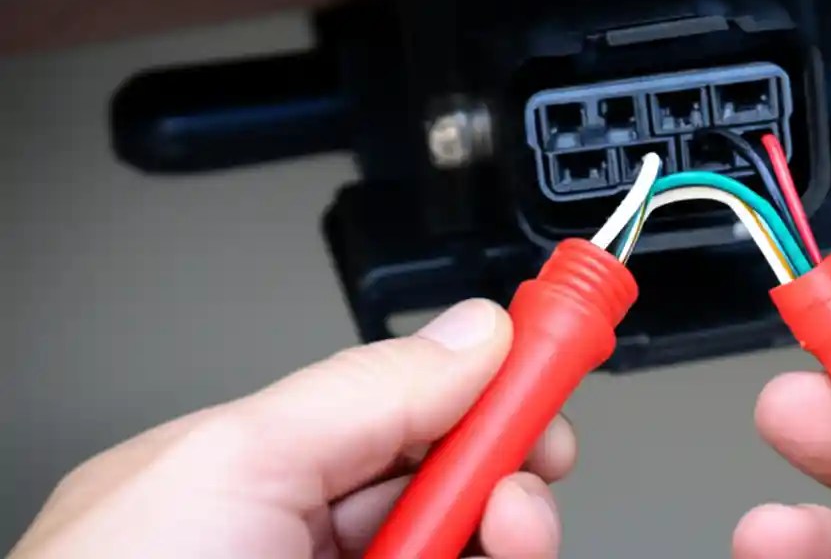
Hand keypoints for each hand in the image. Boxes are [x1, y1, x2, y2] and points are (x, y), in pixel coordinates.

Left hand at [11, 300, 572, 558]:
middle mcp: (303, 549)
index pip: (395, 403)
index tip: (557, 354)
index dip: (483, 375)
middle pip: (449, 480)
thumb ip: (362, 390)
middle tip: (531, 468)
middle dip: (507, 465)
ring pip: (474, 550)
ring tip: (507, 535)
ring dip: (514, 534)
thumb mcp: (233, 464)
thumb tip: (473, 334)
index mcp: (251, 478)